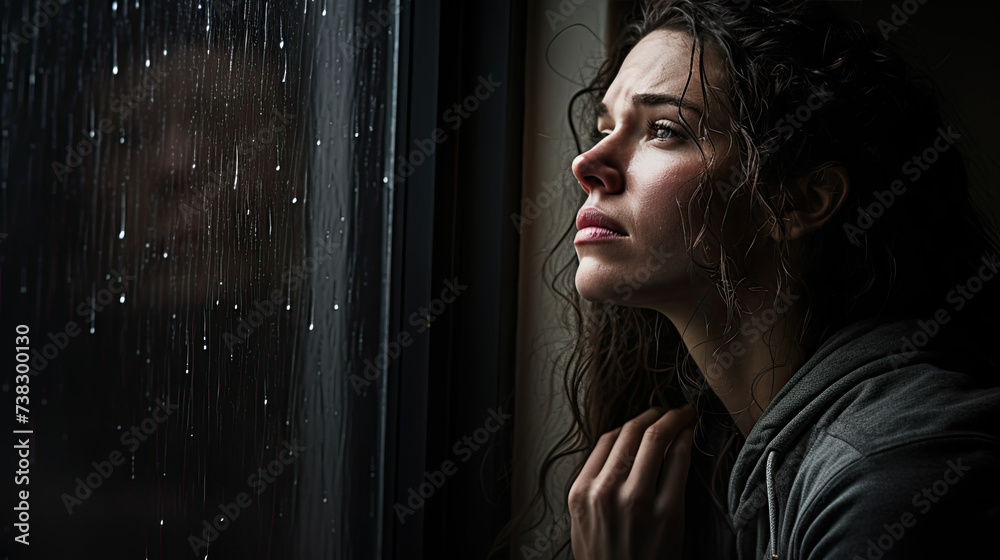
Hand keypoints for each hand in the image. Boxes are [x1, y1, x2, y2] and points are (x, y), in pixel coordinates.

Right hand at [568, 404, 695, 559]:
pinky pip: (678, 464)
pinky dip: (686, 443)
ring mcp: (637, 501)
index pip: (607, 441)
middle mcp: (606, 492)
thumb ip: (594, 488)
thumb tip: (618, 454)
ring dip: (673, 420)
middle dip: (654, 415)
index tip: (644, 422)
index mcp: (582, 493)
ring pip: (655, 441)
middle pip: (631, 434)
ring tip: (683, 415)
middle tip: (669, 410)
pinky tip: (690, 436)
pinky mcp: (668, 513)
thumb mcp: (583, 524)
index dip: (630, 425)